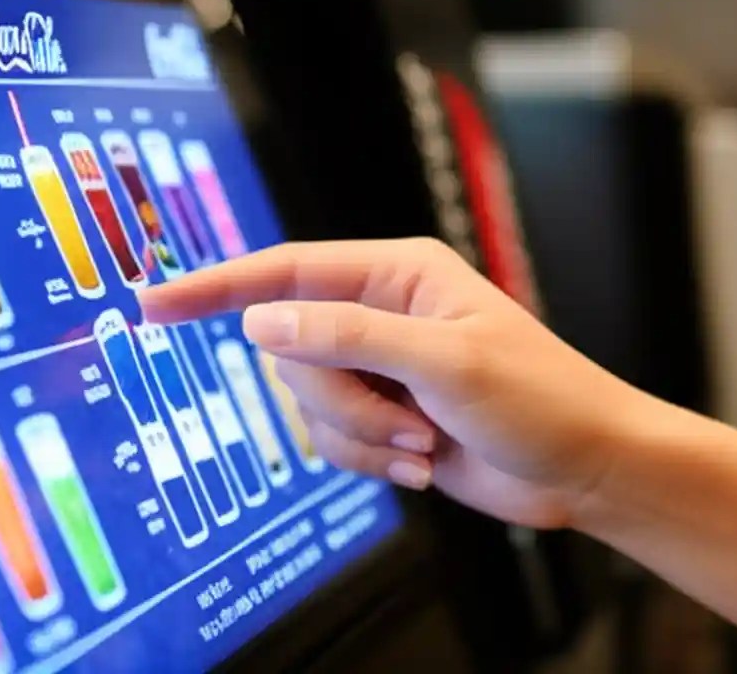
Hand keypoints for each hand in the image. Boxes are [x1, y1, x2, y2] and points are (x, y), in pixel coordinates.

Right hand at [138, 238, 646, 528]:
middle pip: (294, 353)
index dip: (218, 287)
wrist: (582, 466)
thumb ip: (348, 337)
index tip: (154, 304)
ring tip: (427, 440)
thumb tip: (263, 321)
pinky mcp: (385, 417)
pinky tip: (426, 461)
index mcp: (399, 274)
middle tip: (410, 419)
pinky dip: (374, 459)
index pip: (288, 271)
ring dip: (365, 436)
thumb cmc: (542, 397)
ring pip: (311, 405)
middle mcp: (382, 316)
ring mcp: (381, 370)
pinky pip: (335, 441)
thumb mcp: (446, 361)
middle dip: (345, 402)